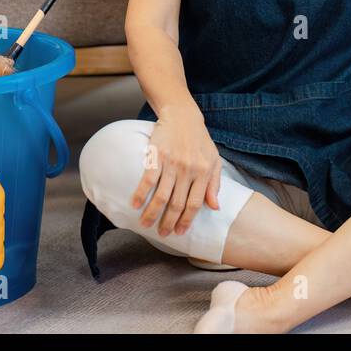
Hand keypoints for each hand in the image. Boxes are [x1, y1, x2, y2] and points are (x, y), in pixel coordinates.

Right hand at [132, 109, 222, 237]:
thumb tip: (215, 208)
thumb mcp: (214, 160)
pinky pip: (147, 181)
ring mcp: (172, 164)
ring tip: (145, 225)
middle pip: (177, 204)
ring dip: (152, 214)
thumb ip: (215, 184)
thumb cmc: (199, 140)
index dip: (186, 220)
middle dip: (168, 222)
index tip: (180, 232)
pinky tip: (135, 205)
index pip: (195, 204)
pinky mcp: (157, 156)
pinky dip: (140, 195)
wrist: (182, 116)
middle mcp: (189, 170)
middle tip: (162, 233)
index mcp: (204, 172)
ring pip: (161, 196)